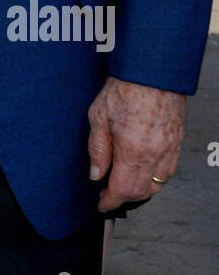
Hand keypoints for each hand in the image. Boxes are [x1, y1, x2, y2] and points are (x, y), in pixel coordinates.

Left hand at [87, 77, 184, 211]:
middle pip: (140, 191)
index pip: (122, 190)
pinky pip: (169, 170)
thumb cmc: (125, 87)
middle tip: (109, 194)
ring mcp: (169, 148)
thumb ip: (97, 149)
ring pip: (157, 184)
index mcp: (133, 150)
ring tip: (125, 185)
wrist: (152, 70)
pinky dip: (156, 179)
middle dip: (123, 197)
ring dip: (140, 191)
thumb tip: (96, 173)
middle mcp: (154, 154)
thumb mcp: (98, 117)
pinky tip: (145, 173)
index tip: (102, 203)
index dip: (110, 201)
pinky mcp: (177, 141)